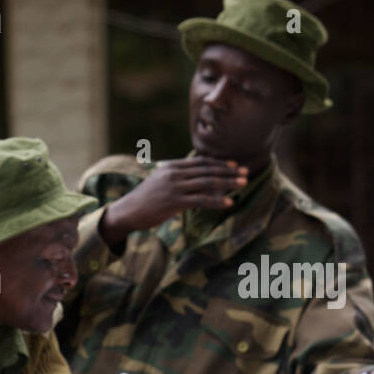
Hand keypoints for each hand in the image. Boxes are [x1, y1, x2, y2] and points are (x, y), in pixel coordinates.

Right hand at [100, 157, 248, 249]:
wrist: (127, 212)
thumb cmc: (143, 200)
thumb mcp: (159, 182)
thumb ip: (176, 178)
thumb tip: (194, 179)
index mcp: (171, 167)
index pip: (201, 162)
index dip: (219, 163)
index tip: (234, 165)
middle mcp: (174, 174)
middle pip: (207, 170)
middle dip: (229, 171)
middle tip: (245, 173)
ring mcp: (174, 187)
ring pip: (207, 183)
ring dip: (227, 183)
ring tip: (243, 184)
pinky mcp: (174, 202)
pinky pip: (201, 200)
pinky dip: (216, 200)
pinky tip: (229, 202)